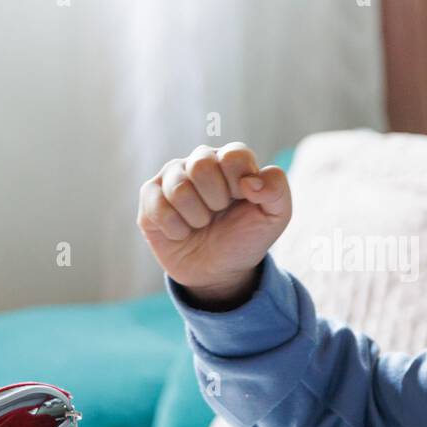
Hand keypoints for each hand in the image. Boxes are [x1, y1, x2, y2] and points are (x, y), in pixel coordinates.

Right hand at [138, 142, 291, 304]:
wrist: (218, 271)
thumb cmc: (245, 238)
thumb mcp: (275, 217)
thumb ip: (277, 190)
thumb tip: (251, 181)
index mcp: (230, 160)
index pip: (234, 155)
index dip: (240, 183)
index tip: (243, 200)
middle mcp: (199, 161)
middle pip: (202, 165)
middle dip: (216, 200)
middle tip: (219, 214)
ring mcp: (171, 177)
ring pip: (179, 188)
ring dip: (197, 217)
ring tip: (201, 224)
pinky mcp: (149, 197)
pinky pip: (158, 207)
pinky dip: (176, 229)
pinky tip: (182, 232)